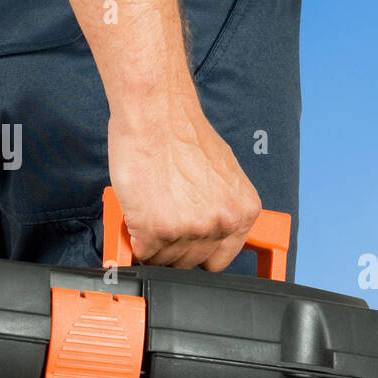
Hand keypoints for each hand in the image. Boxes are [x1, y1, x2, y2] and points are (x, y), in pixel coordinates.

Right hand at [107, 79, 260, 270]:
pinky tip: (135, 218)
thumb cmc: (181, 135)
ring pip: (165, 260)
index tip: (186, 248)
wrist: (156, 115)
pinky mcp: (157, 230)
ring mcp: (191, 229)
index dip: (199, 252)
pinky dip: (133, 240)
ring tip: (149, 213)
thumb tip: (208, 228)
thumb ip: (219, 208)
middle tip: (161, 223)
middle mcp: (222, 223)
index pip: (222, 258)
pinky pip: (142, 253)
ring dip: (153, 244)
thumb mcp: (223, 176)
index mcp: (243, 211)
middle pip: (192, 262)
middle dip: (173, 248)